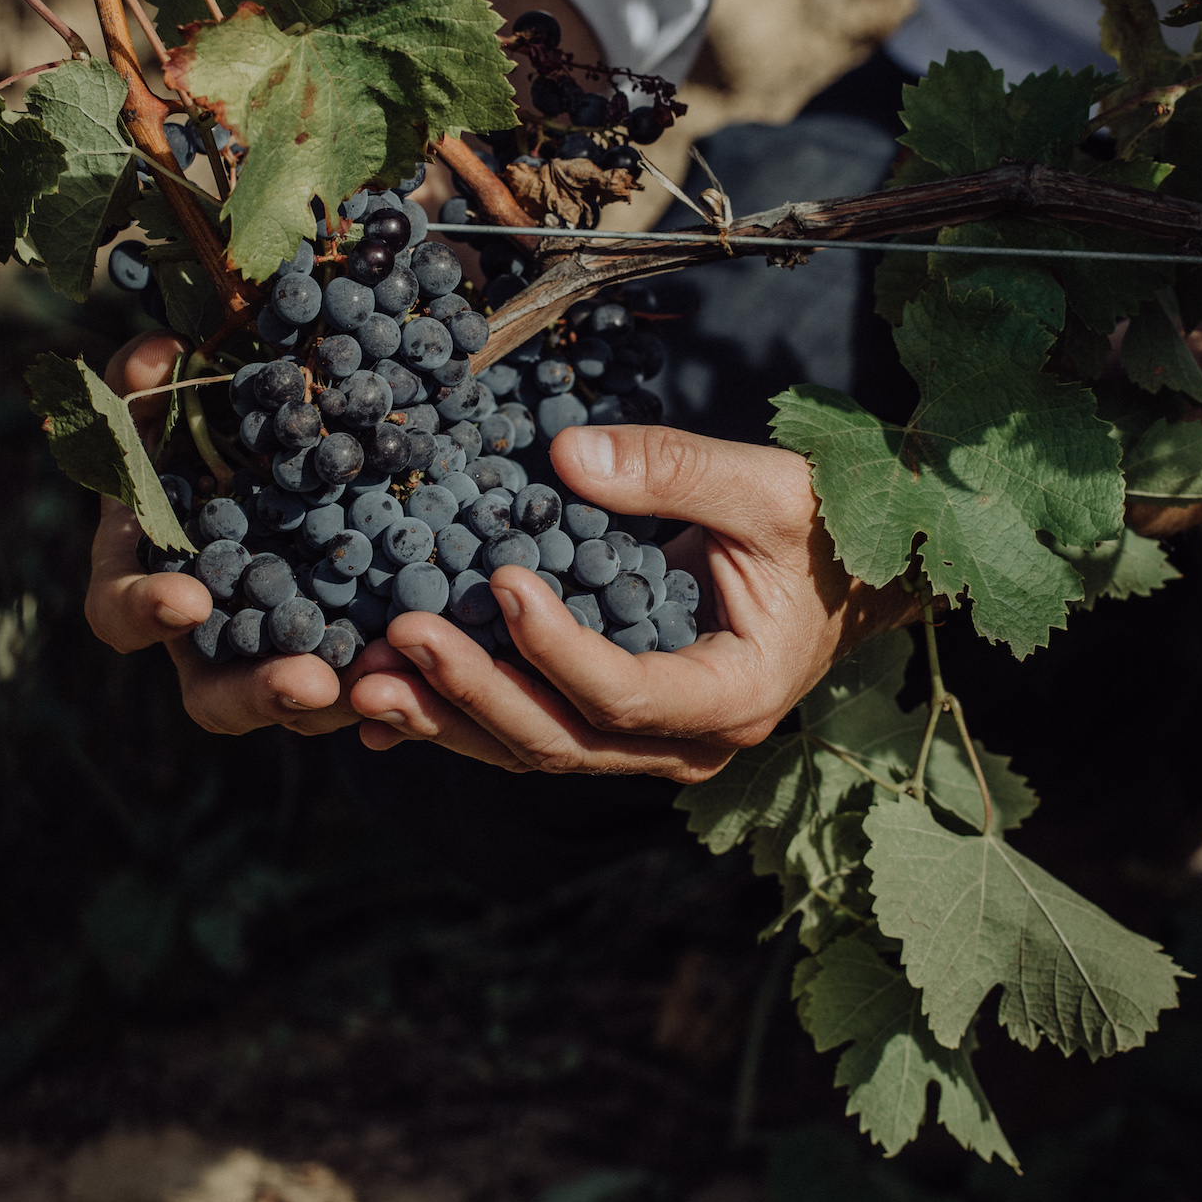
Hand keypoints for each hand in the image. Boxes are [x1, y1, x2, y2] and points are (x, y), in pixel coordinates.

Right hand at [83, 334, 360, 738]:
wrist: (282, 450)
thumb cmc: (201, 430)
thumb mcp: (171, 399)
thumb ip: (149, 377)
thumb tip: (160, 353)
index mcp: (147, 574)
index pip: (121, 612)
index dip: (145, 612)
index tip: (188, 601)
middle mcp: (207, 636)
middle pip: (216, 694)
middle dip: (259, 692)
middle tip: (309, 682)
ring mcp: (275, 653)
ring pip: (298, 702)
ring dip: (343, 697)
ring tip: (386, 679)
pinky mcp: (339, 651)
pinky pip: (363, 679)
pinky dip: (395, 676)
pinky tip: (433, 658)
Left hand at [346, 425, 915, 782]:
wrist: (839, 580)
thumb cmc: (815, 531)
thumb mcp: (767, 488)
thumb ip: (675, 470)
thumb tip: (565, 454)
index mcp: (731, 696)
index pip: (627, 692)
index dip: (556, 647)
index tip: (501, 579)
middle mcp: (682, 744)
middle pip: (559, 738)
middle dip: (472, 691)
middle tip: (397, 638)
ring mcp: (641, 744)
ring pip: (529, 747)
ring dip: (443, 716)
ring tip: (362, 682)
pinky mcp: (607, 724)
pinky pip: (523, 731)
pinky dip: (453, 718)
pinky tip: (377, 712)